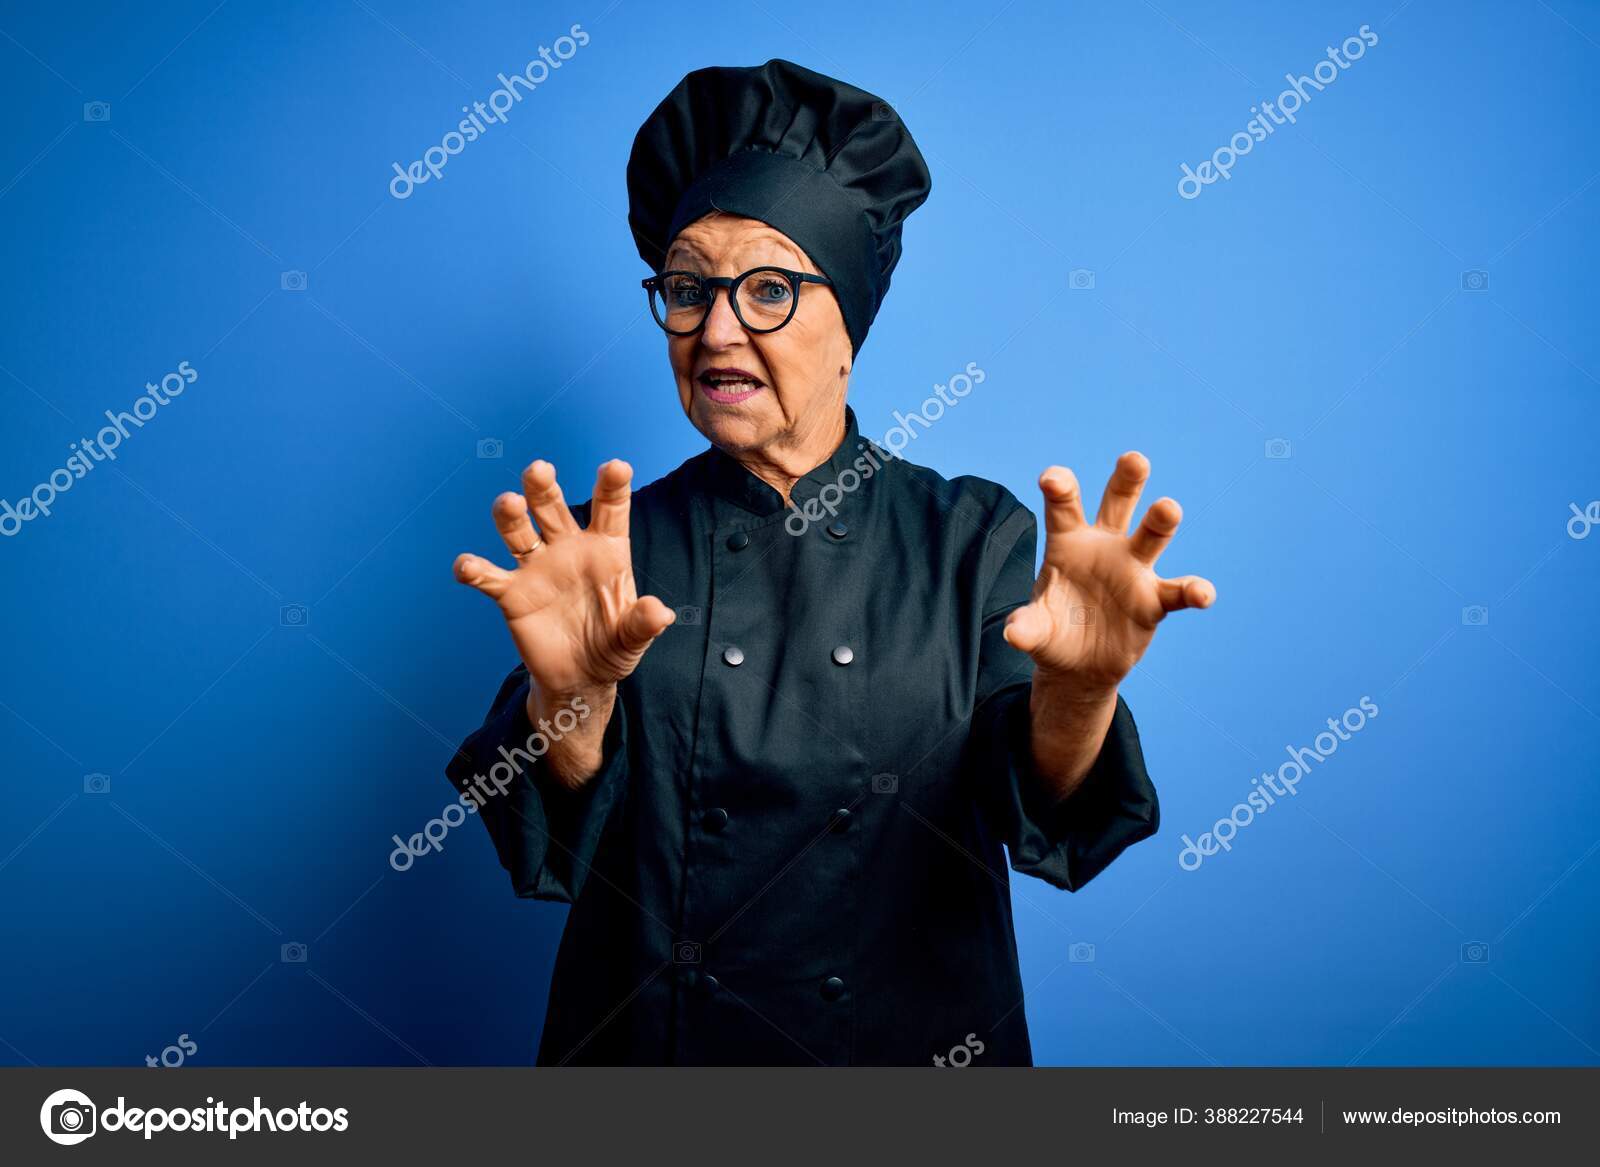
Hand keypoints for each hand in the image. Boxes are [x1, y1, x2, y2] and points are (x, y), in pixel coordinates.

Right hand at [453, 459, 674, 782]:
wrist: (580, 677)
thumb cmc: (613, 646)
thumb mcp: (634, 638)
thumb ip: (644, 623)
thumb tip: (660, 612)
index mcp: (606, 549)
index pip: (609, 510)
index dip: (612, 486)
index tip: (616, 466)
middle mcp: (568, 549)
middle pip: (552, 509)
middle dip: (544, 488)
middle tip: (539, 469)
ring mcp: (537, 568)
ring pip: (519, 532)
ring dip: (510, 515)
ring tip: (509, 502)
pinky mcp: (512, 594)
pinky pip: (489, 577)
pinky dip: (475, 571)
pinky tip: (466, 567)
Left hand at [1004, 452, 1214, 693]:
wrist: (1079, 665)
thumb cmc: (1053, 634)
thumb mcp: (1036, 631)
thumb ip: (1028, 627)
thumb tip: (1014, 634)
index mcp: (1068, 542)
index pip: (1064, 508)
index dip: (1060, 488)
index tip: (1052, 478)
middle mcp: (1104, 547)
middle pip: (1117, 503)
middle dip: (1127, 480)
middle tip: (1134, 459)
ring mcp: (1133, 570)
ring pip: (1151, 535)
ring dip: (1161, 520)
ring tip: (1168, 508)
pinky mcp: (1154, 600)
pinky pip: (1179, 591)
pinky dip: (1193, 591)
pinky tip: (1203, 594)